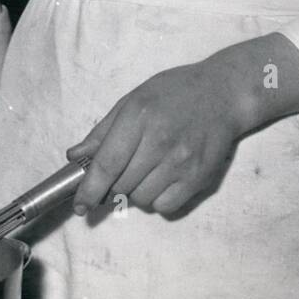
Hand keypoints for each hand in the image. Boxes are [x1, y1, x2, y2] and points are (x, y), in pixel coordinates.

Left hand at [66, 56, 248, 218]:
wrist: (223, 94)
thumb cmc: (176, 92)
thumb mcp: (135, 98)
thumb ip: (104, 130)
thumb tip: (75, 157)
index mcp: (139, 116)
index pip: (107, 164)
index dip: (89, 189)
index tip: (80, 205)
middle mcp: (159, 141)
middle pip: (121, 185)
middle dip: (113, 184)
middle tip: (123, 169)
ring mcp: (181, 162)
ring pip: (141, 199)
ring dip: (136, 191)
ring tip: (147, 169)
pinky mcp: (198, 178)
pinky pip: (165, 206)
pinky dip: (158, 199)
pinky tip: (163, 179)